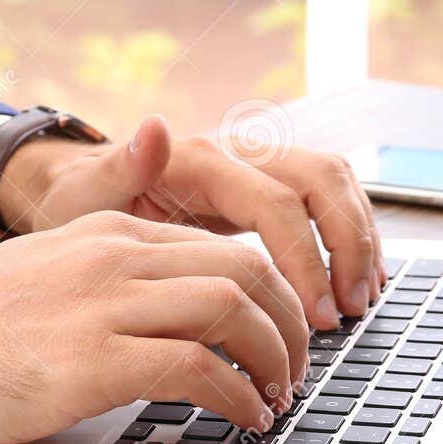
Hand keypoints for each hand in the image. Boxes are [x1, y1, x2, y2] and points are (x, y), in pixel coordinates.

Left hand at [0, 114, 383, 330]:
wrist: (80, 188)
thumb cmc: (81, 203)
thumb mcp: (85, 197)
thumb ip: (118, 169)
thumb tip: (153, 127)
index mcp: (201, 159)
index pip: (277, 204)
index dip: (305, 261)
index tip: (316, 316)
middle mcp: (239, 152)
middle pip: (323, 180)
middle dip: (348, 246)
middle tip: (350, 310)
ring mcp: (258, 166)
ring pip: (336, 183)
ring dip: (359, 240)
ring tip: (362, 303)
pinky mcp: (267, 187)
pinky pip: (327, 200)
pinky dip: (351, 237)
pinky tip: (355, 284)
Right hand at [0, 212, 308, 443]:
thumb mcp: (41, 267)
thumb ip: (107, 260)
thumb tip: (166, 286)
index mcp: (105, 231)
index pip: (225, 244)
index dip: (273, 293)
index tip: (283, 336)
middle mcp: (110, 256)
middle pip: (246, 267)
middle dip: (291, 322)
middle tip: (296, 369)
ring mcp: (100, 305)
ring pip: (233, 309)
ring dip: (275, 359)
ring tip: (277, 397)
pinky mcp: (88, 363)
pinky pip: (197, 367)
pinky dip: (237, 397)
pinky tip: (243, 419)